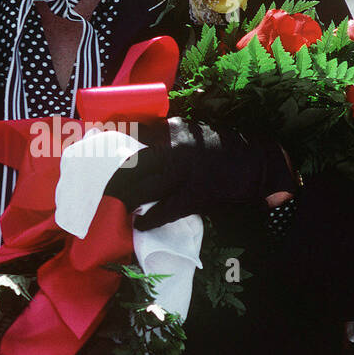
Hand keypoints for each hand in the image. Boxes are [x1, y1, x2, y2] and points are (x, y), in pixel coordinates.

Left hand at [104, 116, 295, 230]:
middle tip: (104, 194)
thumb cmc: (222, 146)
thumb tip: (137, 143)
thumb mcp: (192, 131)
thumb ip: (168, 135)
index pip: (133, 132)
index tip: (97, 151)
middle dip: (115, 182)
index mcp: (172, 129)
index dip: (112, 143)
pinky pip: (165, 209)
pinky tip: (140, 225)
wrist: (256, 161)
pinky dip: (150, 219)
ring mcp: (184, 172)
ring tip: (114, 210)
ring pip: (144, 188)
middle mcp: (174, 148)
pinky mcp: (195, 193)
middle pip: (132, 166)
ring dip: (126, 202)